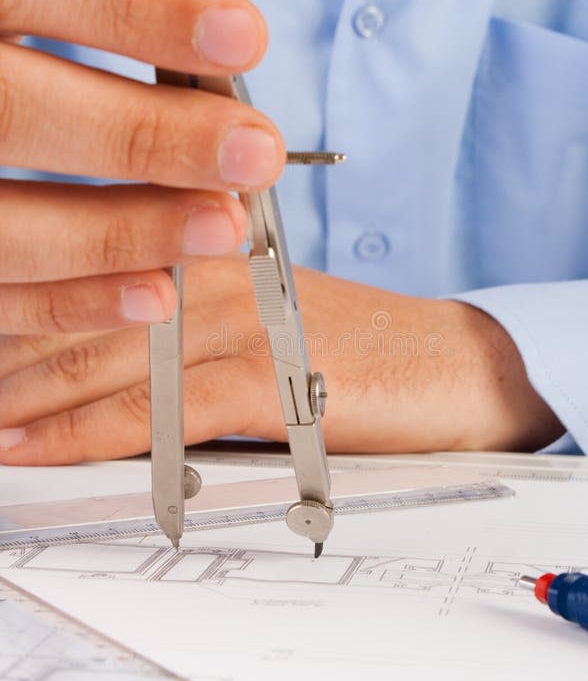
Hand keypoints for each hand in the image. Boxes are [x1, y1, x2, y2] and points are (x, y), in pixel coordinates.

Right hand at [0, 0, 284, 334]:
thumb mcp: (1, 3)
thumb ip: (80, 11)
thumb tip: (219, 37)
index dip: (134, 7)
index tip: (243, 34)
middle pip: (15, 109)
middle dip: (150, 136)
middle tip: (255, 153)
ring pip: (4, 225)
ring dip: (126, 233)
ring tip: (224, 227)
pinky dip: (73, 303)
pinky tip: (153, 293)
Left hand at [0, 257, 563, 458]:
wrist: (449, 367)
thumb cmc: (351, 337)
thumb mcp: (259, 301)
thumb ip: (183, 302)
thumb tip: (97, 322)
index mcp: (210, 234)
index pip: (86, 252)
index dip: (14, 288)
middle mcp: (218, 265)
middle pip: (76, 301)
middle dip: (1, 342)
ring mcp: (241, 321)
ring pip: (102, 354)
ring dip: (20, 389)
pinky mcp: (267, 380)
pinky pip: (154, 411)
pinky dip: (82, 432)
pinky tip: (29, 445)